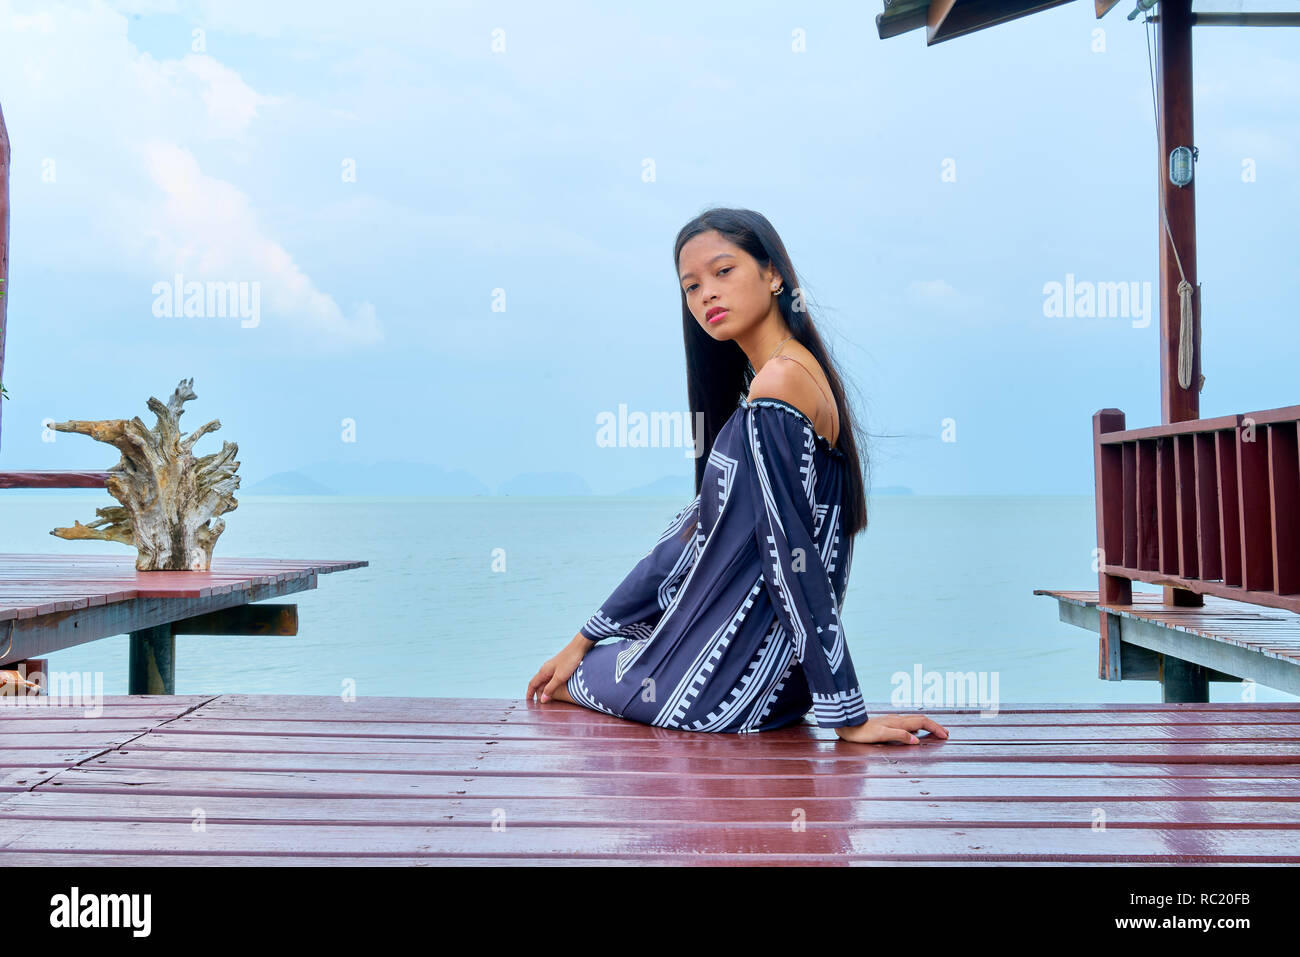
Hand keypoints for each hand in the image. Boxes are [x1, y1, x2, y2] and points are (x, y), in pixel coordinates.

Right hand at [526, 633, 593, 703]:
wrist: (580, 647)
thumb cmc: (570, 661)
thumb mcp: (560, 677)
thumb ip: (550, 689)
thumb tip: (542, 700)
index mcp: (543, 671)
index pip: (532, 684)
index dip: (529, 693)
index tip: (528, 702)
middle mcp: (546, 669)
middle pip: (538, 683)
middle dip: (538, 694)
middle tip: (540, 705)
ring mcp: (553, 667)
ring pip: (545, 681)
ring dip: (545, 690)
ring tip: (548, 699)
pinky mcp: (560, 666)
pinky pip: (551, 678)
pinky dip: (551, 685)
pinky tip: (557, 689)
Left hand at [834, 713, 948, 744]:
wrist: (849, 727)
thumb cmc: (864, 733)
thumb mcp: (881, 735)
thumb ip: (899, 736)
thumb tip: (916, 741)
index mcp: (899, 722)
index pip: (922, 722)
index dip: (935, 728)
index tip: (945, 736)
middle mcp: (898, 719)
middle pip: (921, 720)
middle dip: (935, 726)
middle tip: (945, 734)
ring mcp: (893, 720)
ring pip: (915, 720)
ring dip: (927, 725)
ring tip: (935, 731)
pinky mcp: (888, 723)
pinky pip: (908, 723)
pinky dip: (918, 726)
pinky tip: (916, 731)